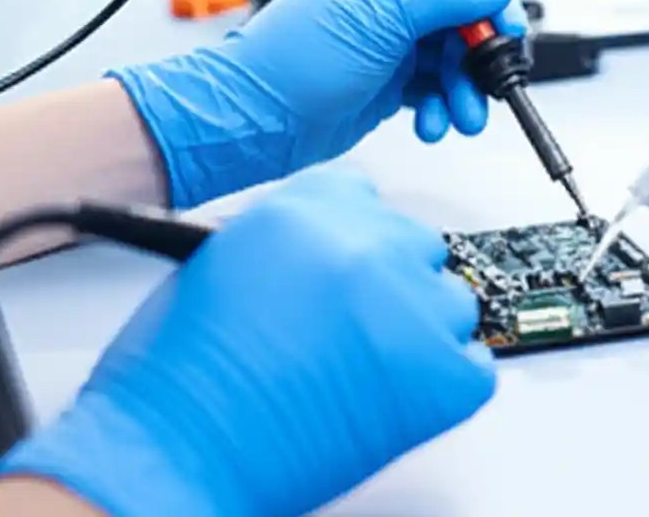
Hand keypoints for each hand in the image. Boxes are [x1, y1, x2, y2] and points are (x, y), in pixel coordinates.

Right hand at [0, 167, 496, 515]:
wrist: (176, 452)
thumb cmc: (177, 376)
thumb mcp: (220, 260)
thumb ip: (291, 240)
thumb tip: (328, 252)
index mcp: (313, 207)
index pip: (368, 197)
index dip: (356, 239)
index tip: (349, 265)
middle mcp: (370, 246)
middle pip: (417, 246)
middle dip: (390, 284)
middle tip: (354, 329)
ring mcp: (414, 309)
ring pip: (451, 304)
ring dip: (419, 332)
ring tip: (362, 372)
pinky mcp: (447, 375)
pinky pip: (472, 365)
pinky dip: (441, 385)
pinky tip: (385, 401)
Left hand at [110, 0, 528, 207]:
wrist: (253, 121)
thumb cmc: (293, 61)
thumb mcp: (379, 19)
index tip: (504, 26)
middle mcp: (390, 1)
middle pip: (464, 17)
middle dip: (481, 54)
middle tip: (493, 80)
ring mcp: (390, 44)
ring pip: (454, 60)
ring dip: (465, 90)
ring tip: (464, 117)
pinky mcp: (389, 83)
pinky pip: (435, 90)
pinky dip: (441, 108)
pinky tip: (433, 125)